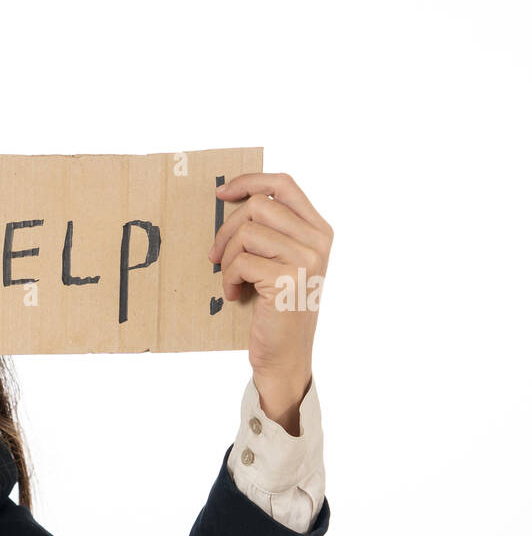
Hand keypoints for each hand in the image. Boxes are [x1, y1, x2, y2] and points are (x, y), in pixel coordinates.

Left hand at [207, 172, 332, 421]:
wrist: (285, 355)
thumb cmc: (276, 309)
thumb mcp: (282, 262)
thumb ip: (272, 231)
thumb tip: (234, 197)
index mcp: (319, 230)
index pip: (284, 184)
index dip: (250, 181)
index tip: (222, 192)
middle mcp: (318, 241)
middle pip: (258, 205)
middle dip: (227, 229)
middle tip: (215, 256)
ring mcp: (306, 259)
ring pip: (247, 232)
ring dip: (227, 258)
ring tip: (232, 281)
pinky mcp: (287, 279)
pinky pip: (241, 261)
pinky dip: (228, 279)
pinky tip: (235, 295)